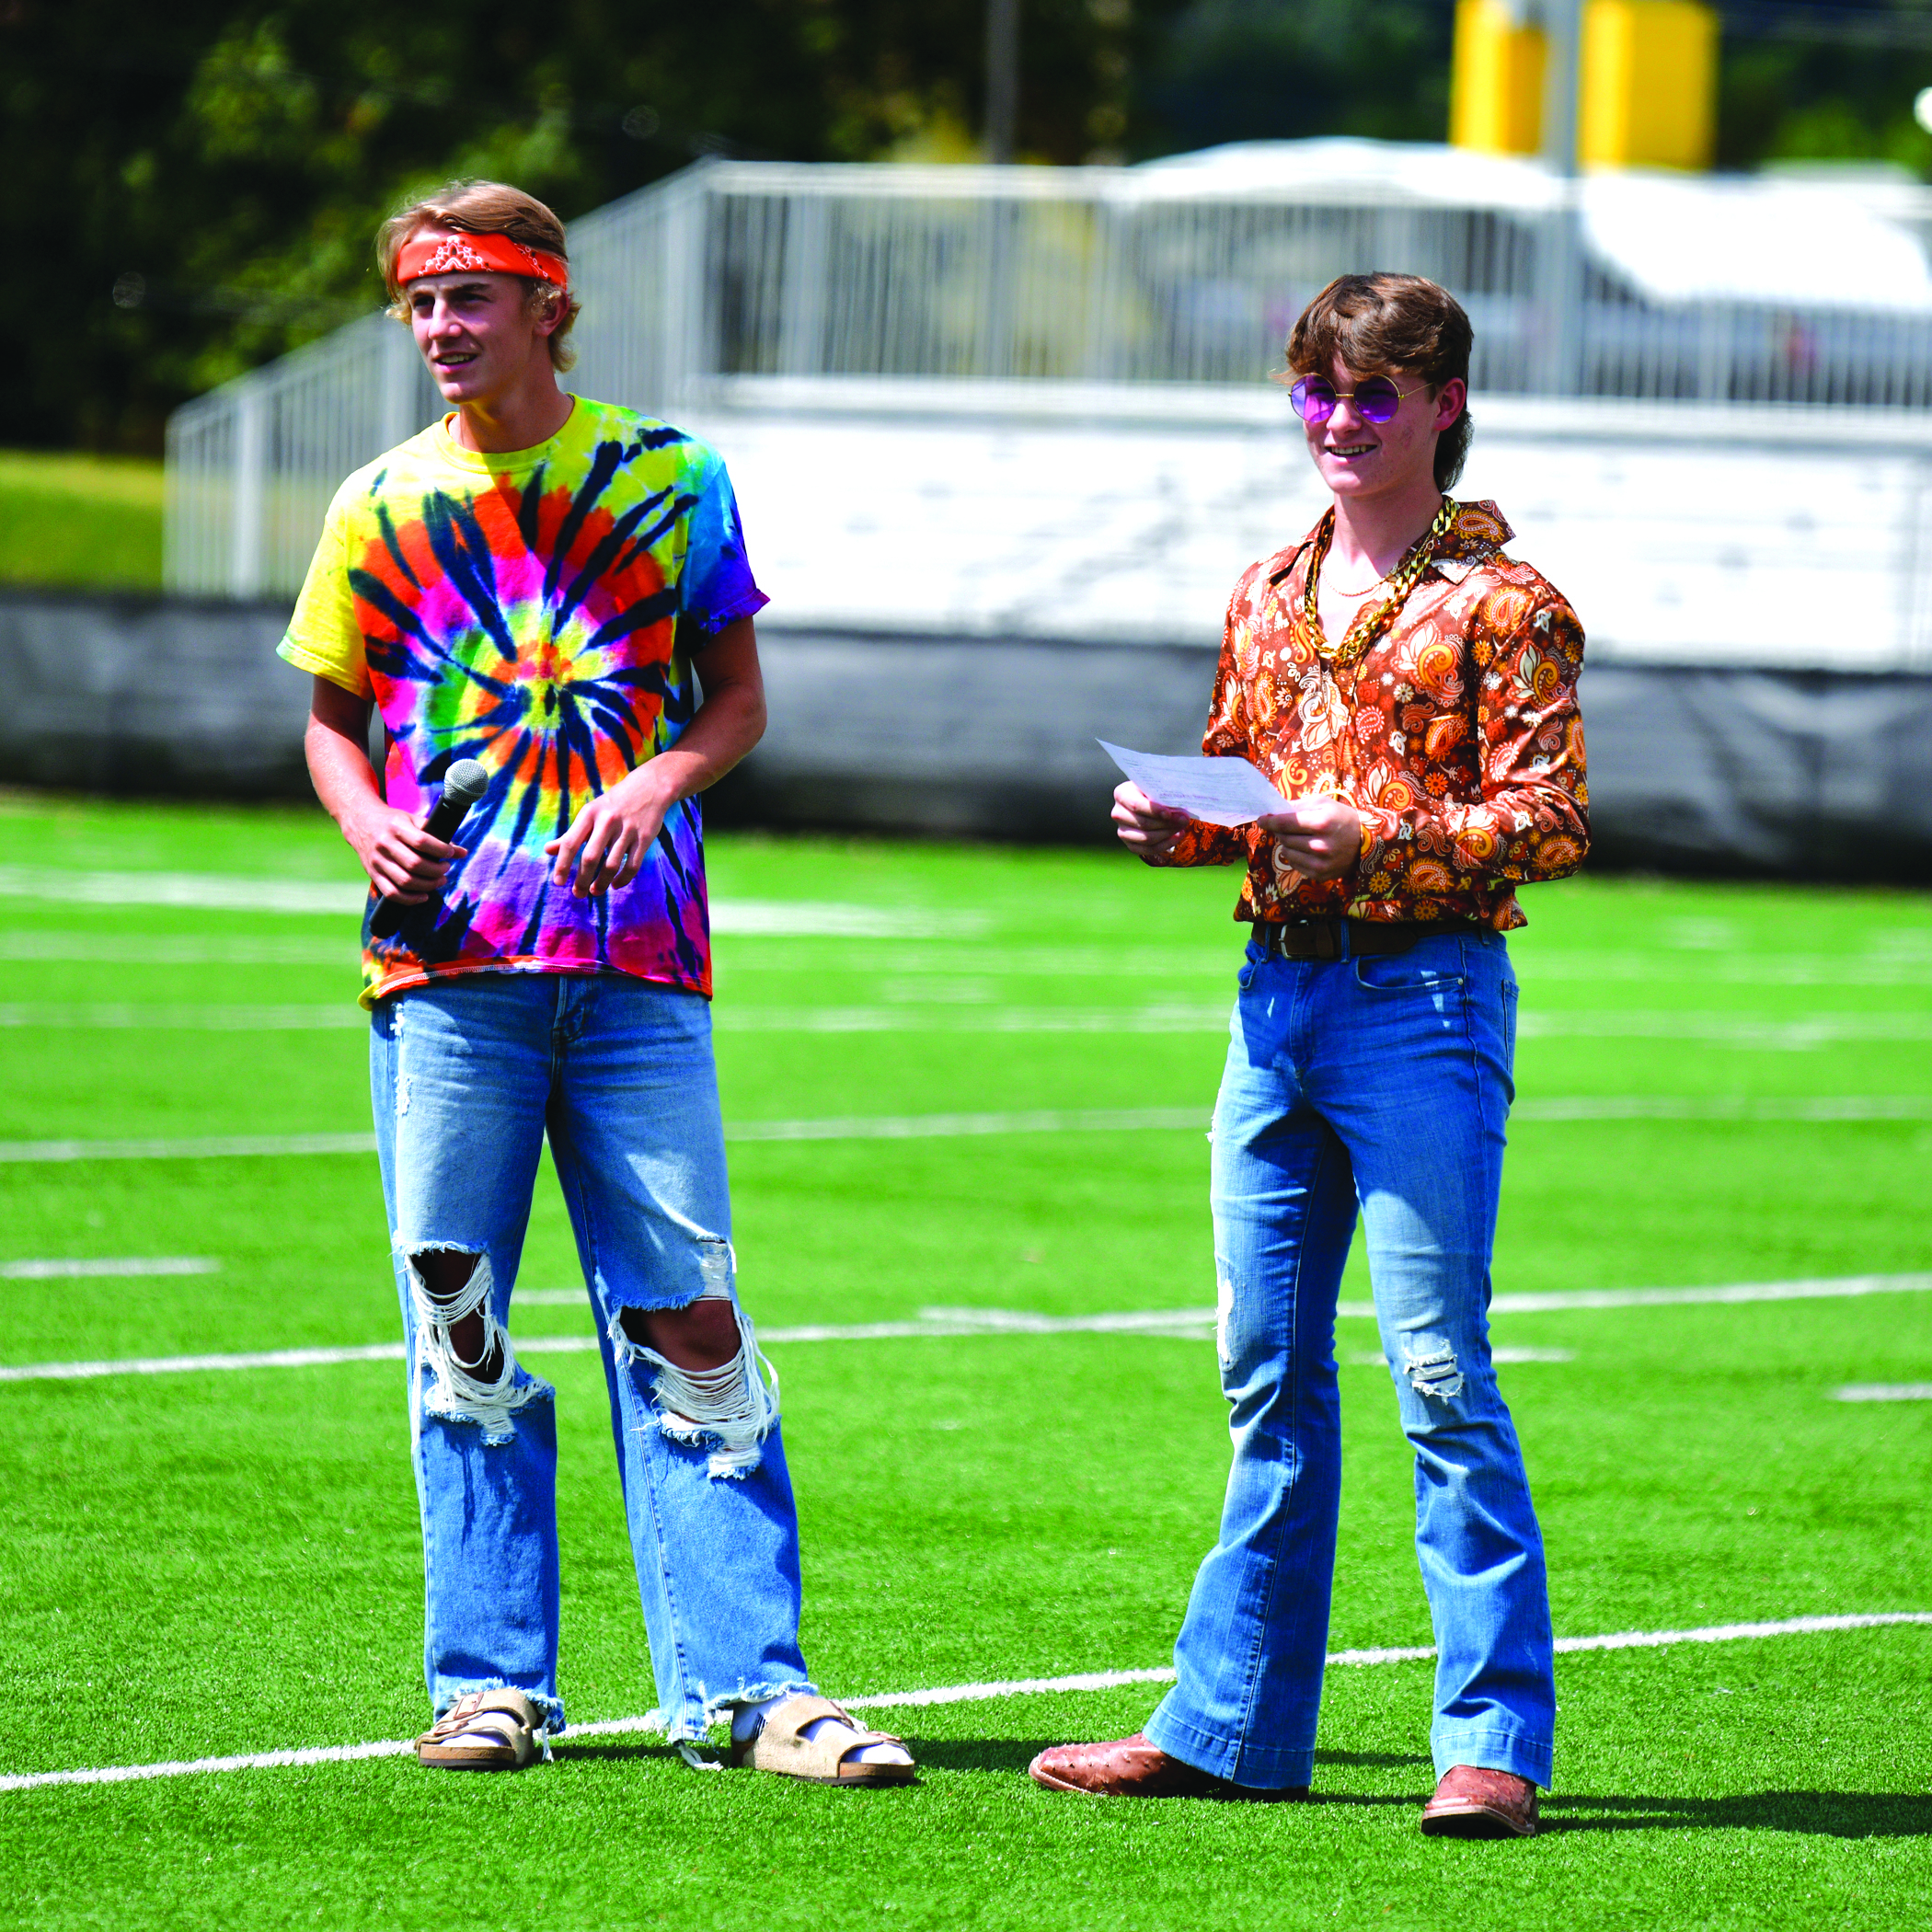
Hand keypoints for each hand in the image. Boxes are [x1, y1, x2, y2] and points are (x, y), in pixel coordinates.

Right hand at [346, 802, 465, 902]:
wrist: (360, 821)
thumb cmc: (392, 821)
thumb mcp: (412, 819)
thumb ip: (436, 834)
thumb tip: (462, 852)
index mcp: (396, 827)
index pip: (421, 841)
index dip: (440, 849)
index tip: (451, 853)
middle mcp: (384, 844)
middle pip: (414, 864)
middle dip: (436, 870)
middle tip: (446, 868)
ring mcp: (377, 861)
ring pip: (405, 881)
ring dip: (428, 885)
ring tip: (440, 880)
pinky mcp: (373, 874)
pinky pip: (391, 893)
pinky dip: (410, 899)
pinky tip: (424, 896)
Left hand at [545, 767, 670, 895]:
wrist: (649, 788)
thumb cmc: (612, 805)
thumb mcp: (590, 813)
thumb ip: (571, 834)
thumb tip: (548, 850)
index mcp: (589, 813)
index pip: (571, 843)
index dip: (562, 864)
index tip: (558, 883)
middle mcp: (607, 821)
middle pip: (590, 857)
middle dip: (581, 879)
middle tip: (578, 894)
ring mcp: (627, 830)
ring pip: (611, 865)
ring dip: (601, 883)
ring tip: (595, 891)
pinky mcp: (644, 838)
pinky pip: (632, 865)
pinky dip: (623, 879)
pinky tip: (614, 885)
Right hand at [1112, 781, 1189, 864]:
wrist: (1147, 800)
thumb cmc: (1154, 791)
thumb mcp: (1157, 787)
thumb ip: (1164, 795)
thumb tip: (1178, 812)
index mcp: (1122, 794)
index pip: (1136, 805)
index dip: (1154, 811)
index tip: (1169, 813)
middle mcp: (1118, 813)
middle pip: (1143, 823)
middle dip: (1167, 823)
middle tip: (1184, 819)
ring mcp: (1122, 830)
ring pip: (1146, 838)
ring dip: (1167, 834)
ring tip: (1181, 827)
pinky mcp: (1130, 844)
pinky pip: (1147, 850)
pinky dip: (1165, 845)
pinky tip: (1176, 837)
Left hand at [1257, 797, 1362, 881]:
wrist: (1366, 842)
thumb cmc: (1342, 818)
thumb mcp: (1324, 803)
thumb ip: (1298, 805)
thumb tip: (1274, 811)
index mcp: (1321, 823)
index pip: (1285, 823)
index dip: (1269, 821)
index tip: (1261, 819)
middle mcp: (1320, 846)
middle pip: (1284, 838)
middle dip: (1280, 831)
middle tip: (1285, 826)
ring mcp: (1320, 863)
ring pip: (1287, 852)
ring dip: (1288, 844)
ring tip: (1300, 838)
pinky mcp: (1319, 875)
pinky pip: (1295, 865)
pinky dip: (1296, 856)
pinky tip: (1306, 850)